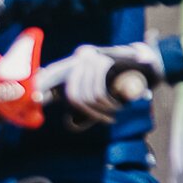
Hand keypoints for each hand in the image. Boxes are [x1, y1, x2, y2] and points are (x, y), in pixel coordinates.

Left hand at [38, 41, 160, 125]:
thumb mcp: (101, 92)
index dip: (41, 87)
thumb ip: (85, 104)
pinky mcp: (103, 60)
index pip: (50, 76)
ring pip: (87, 95)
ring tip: (115, 111)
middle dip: (90, 112)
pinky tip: (117, 105)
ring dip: (102, 109)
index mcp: (74, 64)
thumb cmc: (122, 82)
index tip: (34, 99)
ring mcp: (90, 58)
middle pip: (72, 94)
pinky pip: (99, 92)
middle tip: (108, 118)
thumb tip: (69, 124)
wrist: (148, 63)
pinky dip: (108, 104)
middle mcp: (78, 58)